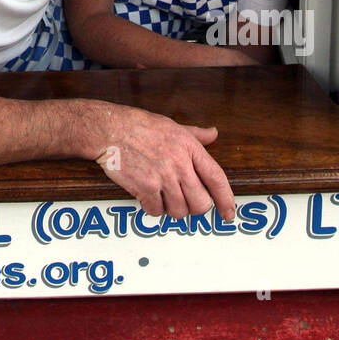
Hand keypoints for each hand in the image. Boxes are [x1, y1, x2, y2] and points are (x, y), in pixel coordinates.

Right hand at [96, 106, 234, 220]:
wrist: (108, 129)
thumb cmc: (139, 125)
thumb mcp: (172, 125)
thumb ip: (195, 134)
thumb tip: (213, 134)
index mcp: (189, 147)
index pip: (216, 178)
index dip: (226, 199)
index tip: (229, 213)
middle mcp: (179, 163)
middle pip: (201, 203)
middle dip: (195, 207)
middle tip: (185, 201)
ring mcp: (162, 176)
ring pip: (180, 211)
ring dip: (173, 209)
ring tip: (164, 195)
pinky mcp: (145, 187)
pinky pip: (157, 211)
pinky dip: (154, 208)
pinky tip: (148, 195)